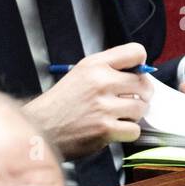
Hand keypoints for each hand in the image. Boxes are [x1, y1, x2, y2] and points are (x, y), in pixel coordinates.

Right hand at [22, 42, 152, 158]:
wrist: (39, 127)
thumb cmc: (59, 104)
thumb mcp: (79, 74)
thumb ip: (107, 69)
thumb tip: (140, 72)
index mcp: (94, 65)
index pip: (136, 52)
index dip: (139, 65)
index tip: (133, 74)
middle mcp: (100, 83)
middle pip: (145, 84)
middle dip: (140, 95)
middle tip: (126, 101)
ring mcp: (104, 106)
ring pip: (141, 108)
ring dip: (132, 115)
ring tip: (115, 116)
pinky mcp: (105, 129)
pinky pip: (135, 130)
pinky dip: (126, 132)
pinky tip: (112, 129)